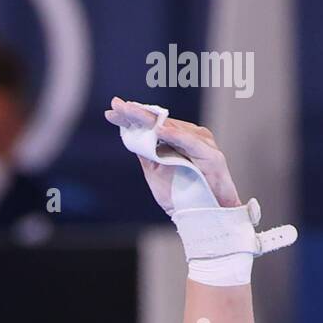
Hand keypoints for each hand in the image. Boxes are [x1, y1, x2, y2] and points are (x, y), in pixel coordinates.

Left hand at [104, 96, 240, 211]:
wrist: (205, 218)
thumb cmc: (185, 197)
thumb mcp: (157, 174)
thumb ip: (147, 154)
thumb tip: (130, 135)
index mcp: (178, 141)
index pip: (152, 125)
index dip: (132, 118)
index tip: (110, 112)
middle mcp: (190, 137)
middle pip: (160, 122)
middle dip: (136, 113)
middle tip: (116, 104)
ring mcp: (202, 144)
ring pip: (173, 128)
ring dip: (151, 119)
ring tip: (131, 111)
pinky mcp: (211, 156)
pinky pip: (190, 143)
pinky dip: (175, 136)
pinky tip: (159, 130)